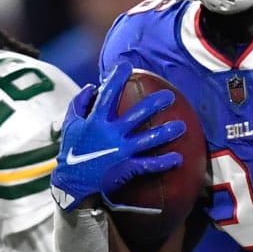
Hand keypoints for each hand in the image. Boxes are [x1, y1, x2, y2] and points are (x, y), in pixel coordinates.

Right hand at [51, 62, 184, 212]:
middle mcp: (110, 134)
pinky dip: (164, 162)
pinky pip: (149, 164)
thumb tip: (91, 86)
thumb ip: (79, 103)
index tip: (127, 66)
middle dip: (154, 104)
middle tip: (170, 96)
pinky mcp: (126, 168)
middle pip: (136, 115)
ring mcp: (120, 151)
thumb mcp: (70, 125)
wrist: (71, 184)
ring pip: (148, 139)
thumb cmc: (72, 151)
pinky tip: (178, 158)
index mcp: (95, 121)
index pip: (108, 95)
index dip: (117, 78)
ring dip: (166, 133)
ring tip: (181, 126)